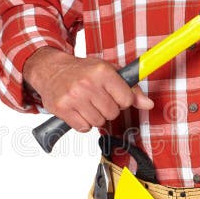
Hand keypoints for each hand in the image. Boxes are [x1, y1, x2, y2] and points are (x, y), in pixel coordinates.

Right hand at [23, 47, 153, 131]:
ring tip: (87, 104)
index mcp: (103, 71)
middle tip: (97, 99)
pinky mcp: (62, 108)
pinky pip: (83, 128)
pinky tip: (78, 111)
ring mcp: (74, 97)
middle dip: (107, 109)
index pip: (126, 99)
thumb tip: (148, 104)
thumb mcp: (108, 71)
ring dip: (94, 117)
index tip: (113, 95)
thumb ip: (130, 88)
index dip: (122, 100)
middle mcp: (88, 83)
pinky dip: (82, 123)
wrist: (51, 70)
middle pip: (112, 113)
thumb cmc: (82, 71)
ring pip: (98, 122)